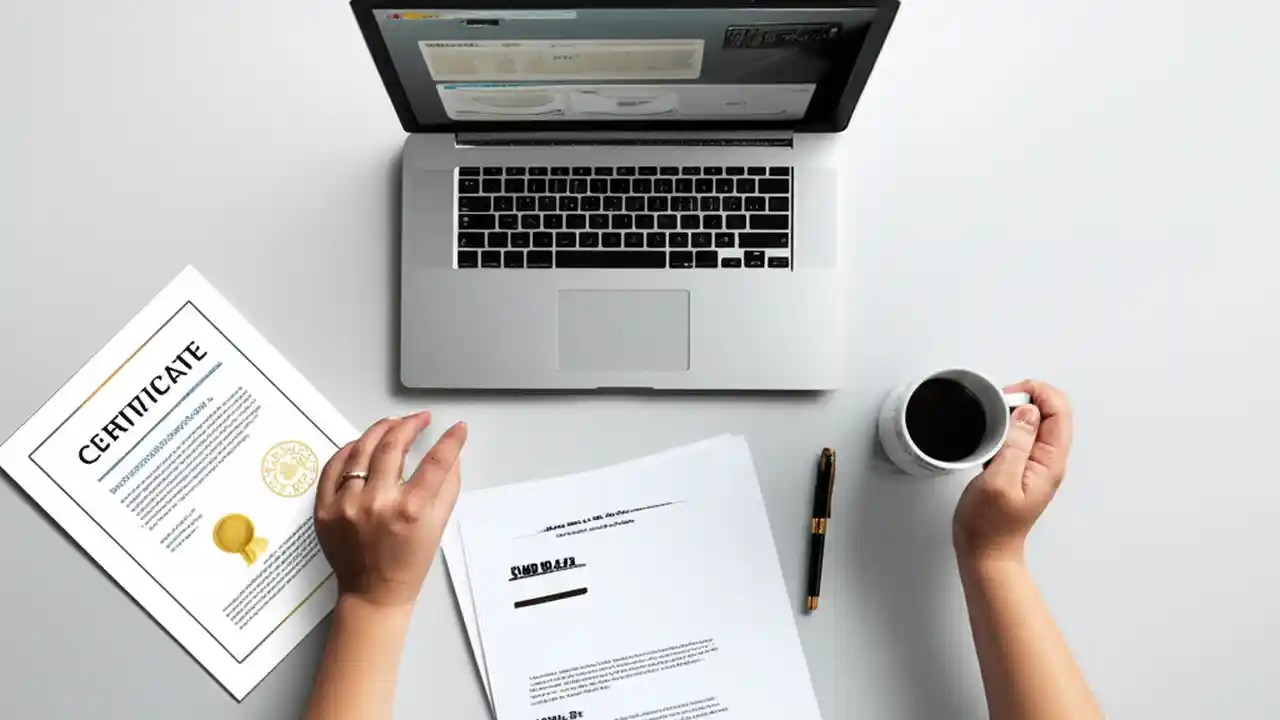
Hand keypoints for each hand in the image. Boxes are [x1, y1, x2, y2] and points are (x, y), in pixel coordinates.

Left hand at [314, 412, 467, 606]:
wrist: (373, 591)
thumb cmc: (409, 561)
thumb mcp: (438, 524)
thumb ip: (448, 485)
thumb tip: (451, 452)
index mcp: (410, 510)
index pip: (436, 462)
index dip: (450, 440)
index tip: (457, 428)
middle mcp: (377, 503)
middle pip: (393, 447)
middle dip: (410, 426)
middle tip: (420, 420)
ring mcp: (346, 505)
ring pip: (361, 450)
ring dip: (379, 431)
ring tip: (393, 424)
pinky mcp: (324, 509)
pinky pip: (333, 467)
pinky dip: (349, 450)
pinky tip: (363, 444)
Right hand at [954, 381, 1072, 563]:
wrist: (986, 550)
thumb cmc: (989, 524)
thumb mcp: (999, 481)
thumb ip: (1015, 444)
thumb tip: (1028, 412)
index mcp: (1050, 462)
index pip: (1059, 410)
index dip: (1036, 393)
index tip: (1009, 396)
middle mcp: (1048, 460)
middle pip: (1051, 411)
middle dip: (1027, 397)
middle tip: (999, 406)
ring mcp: (1036, 463)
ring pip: (1036, 421)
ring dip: (1015, 411)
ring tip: (993, 420)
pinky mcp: (1021, 467)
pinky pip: (1021, 435)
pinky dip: (1007, 426)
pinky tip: (991, 434)